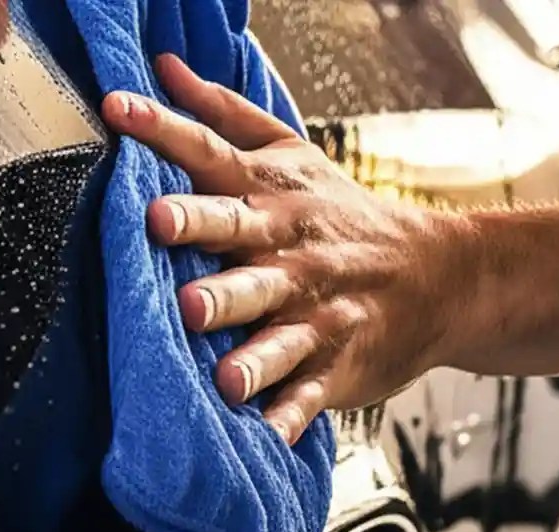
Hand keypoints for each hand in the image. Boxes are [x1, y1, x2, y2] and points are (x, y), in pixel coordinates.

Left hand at [102, 55, 479, 443]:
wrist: (440, 276)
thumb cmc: (342, 215)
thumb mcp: (291, 154)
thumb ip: (224, 114)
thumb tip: (164, 67)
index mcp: (270, 197)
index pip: (211, 154)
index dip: (164, 130)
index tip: (118, 109)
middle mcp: (288, 251)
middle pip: (237, 239)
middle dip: (199, 231)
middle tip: (158, 225)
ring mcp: (315, 312)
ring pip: (275, 330)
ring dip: (247, 347)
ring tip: (223, 371)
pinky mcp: (334, 365)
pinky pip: (308, 393)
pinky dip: (289, 416)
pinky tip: (266, 436)